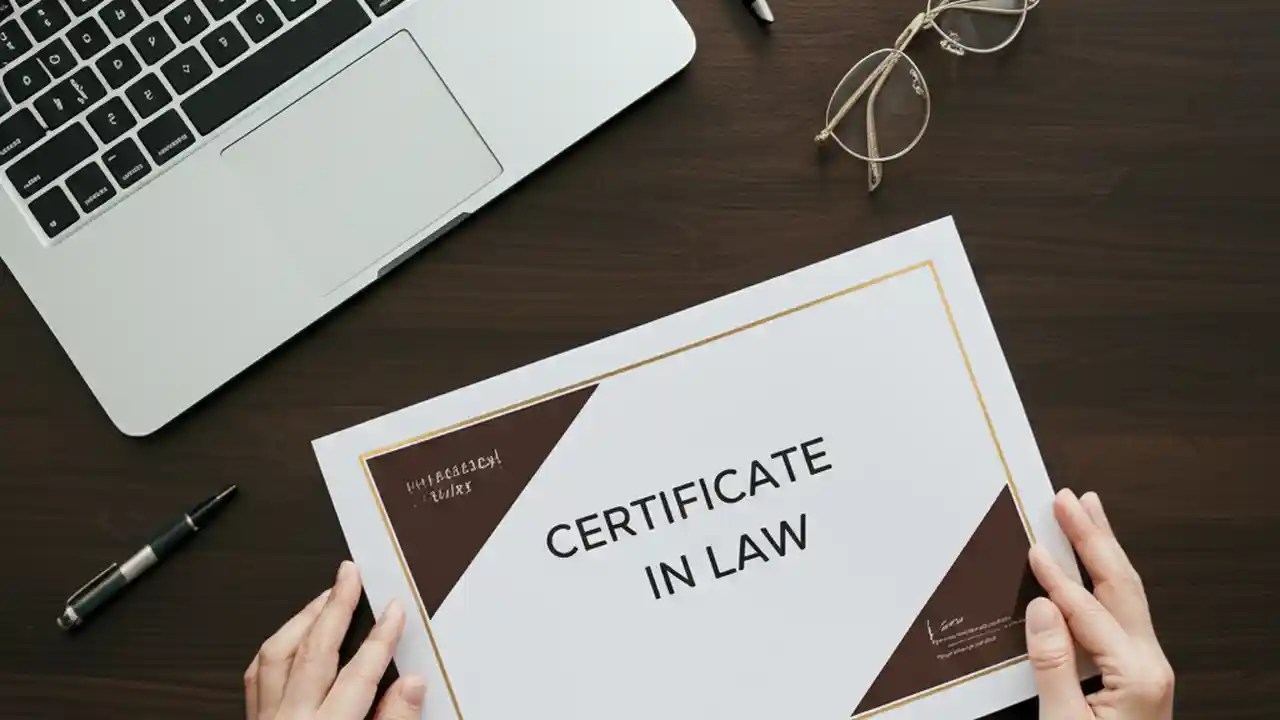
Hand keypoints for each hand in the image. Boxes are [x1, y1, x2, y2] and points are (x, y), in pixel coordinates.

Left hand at [244, 561, 425, 719]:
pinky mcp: (253, 719)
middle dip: (336, 607)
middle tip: (350, 574)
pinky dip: (277, 646)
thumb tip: (412, 685)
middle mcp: (291, 718)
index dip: (381, 638)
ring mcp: (266, 718)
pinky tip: (292, 636)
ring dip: (304, 619)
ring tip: (325, 597)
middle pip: (315, 651)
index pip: (358, 675)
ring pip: (278, 653)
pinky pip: (258, 673)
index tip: (395, 610)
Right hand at [1025, 490, 1173, 719]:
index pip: (1088, 610)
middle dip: (1093, 537)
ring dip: (1104, 548)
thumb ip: (1054, 666)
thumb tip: (1043, 608)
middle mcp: (1150, 665)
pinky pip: (1120, 612)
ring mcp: (1147, 668)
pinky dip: (1103, 578)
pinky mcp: (1136, 673)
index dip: (1058, 577)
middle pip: (1120, 585)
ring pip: (1126, 592)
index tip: (1033, 546)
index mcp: (1136, 676)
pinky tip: (1091, 563)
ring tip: (1088, 511)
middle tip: (1068, 499)